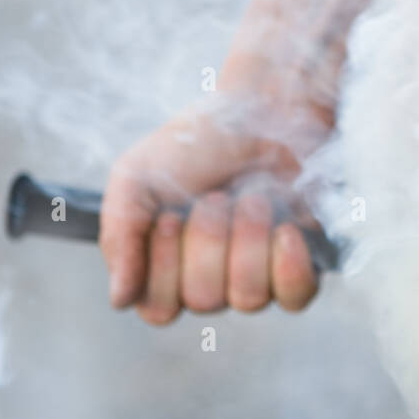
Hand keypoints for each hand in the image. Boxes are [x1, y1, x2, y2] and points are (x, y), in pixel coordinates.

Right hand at [99, 100, 324, 324]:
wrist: (260, 109)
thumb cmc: (194, 143)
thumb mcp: (135, 179)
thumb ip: (119, 237)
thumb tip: (118, 299)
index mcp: (166, 268)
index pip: (159, 309)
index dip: (165, 266)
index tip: (168, 216)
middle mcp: (211, 279)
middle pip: (204, 301)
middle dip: (209, 240)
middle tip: (215, 197)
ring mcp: (257, 274)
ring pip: (248, 299)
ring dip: (248, 240)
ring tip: (252, 198)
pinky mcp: (300, 263)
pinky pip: (295, 297)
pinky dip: (290, 266)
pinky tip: (286, 230)